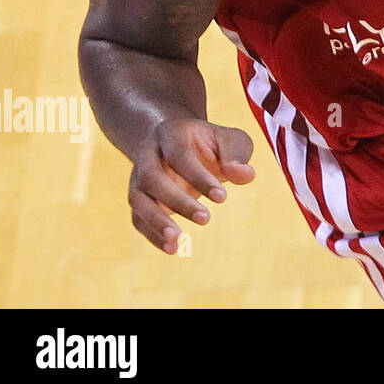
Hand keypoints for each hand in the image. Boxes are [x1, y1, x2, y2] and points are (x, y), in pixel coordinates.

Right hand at [128, 119, 255, 253]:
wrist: (174, 140)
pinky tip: (172, 248)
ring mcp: (138, 178)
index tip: (223, 198)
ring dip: (156, 221)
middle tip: (206, 219)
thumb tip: (245, 175)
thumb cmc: (209, 142)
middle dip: (177, 201)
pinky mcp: (139, 198)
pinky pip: (137, 218)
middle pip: (153, 178)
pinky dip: (151, 235)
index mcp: (171, 135)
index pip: (181, 156)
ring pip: (138, 200)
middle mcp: (149, 155)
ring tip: (178, 241)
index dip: (199, 177)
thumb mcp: (229, 139)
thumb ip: (237, 155)